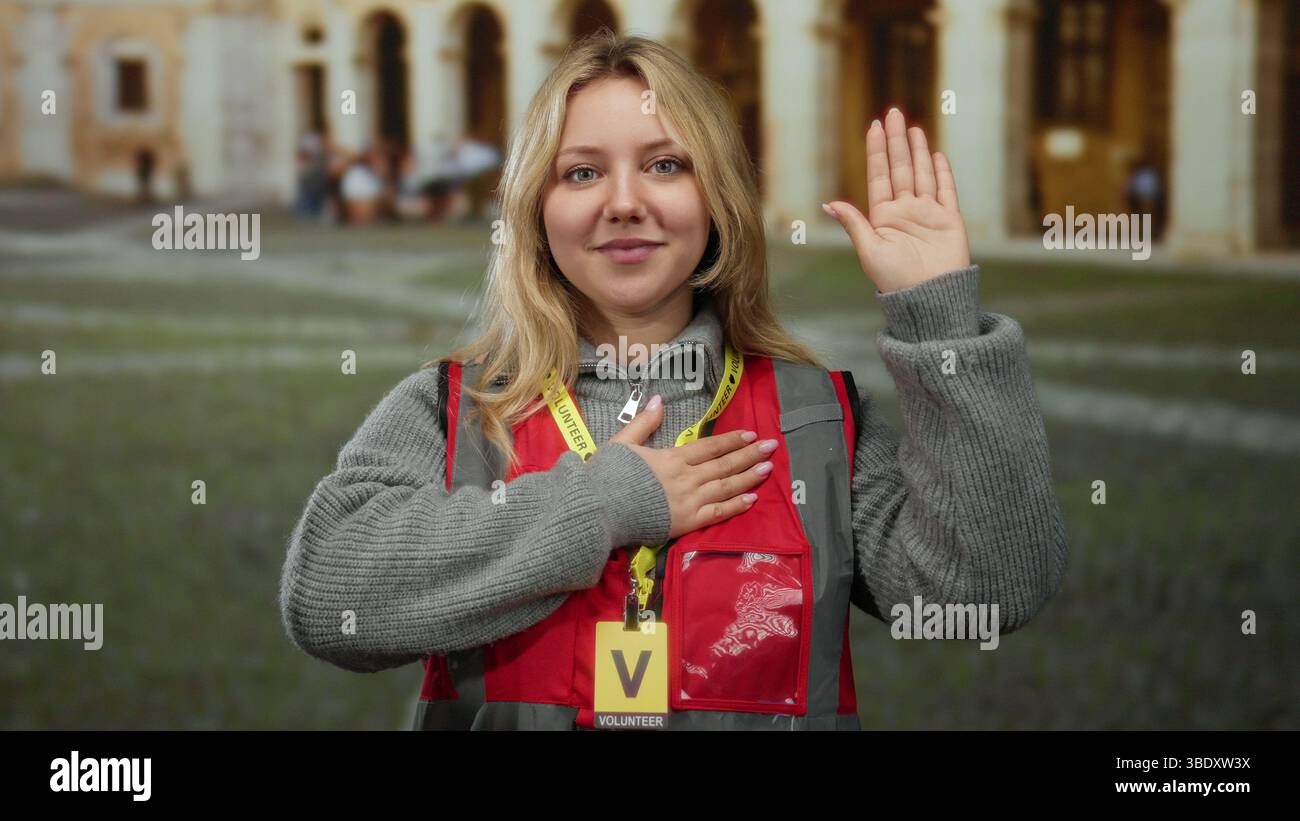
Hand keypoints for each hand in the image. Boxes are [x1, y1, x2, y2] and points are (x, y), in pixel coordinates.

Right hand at [609, 395, 777, 538]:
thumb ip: (644, 422)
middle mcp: (686, 478)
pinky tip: (752, 499)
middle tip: (772, 447)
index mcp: (672, 458)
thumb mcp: (622, 442)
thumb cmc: (607, 476)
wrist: (599, 511)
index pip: (709, 447)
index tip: (750, 434)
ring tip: (768, 468)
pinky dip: (735, 506)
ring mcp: (689, 501)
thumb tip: (659, 399)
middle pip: (724, 465)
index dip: (731, 441)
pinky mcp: (687, 523)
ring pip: (726, 487)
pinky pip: (717, 514)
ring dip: (749, 477)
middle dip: (749, 455)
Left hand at [823, 107, 970, 292]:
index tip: (873, 126)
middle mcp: (905, 211)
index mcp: (883, 217)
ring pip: (922, 174)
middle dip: (896, 140)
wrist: (929, 298)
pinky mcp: (949, 220)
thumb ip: (854, 223)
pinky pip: (946, 190)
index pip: (879, 176)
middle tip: (893, 112)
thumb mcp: (869, 250)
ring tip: (912, 127)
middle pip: (900, 168)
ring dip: (917, 150)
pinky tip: (936, 155)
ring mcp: (928, 214)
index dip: (877, 151)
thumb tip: (829, 204)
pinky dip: (942, 172)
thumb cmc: (895, 280)